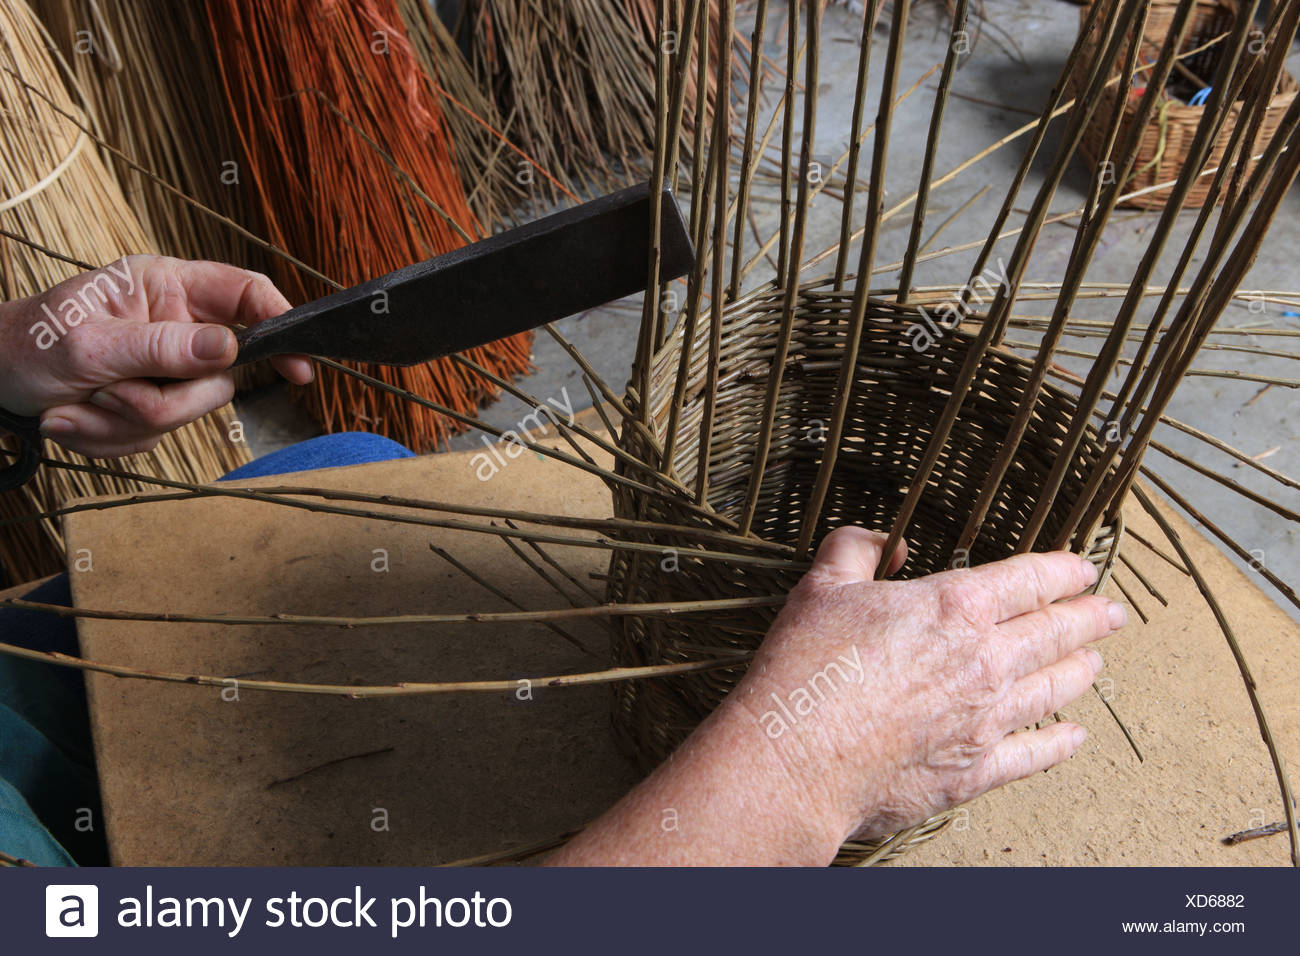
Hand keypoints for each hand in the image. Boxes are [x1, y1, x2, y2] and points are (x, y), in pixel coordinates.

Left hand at [0, 255, 311, 457]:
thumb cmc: (29, 344)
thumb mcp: (93, 344)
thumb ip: (162, 347)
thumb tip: (229, 347)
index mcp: (165, 287)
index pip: (245, 293)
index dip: (280, 323)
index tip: (298, 364)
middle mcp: (173, 326)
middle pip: (218, 377)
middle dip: (164, 401)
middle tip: (111, 395)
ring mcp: (162, 369)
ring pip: (186, 415)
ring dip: (126, 423)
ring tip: (79, 406)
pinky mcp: (147, 404)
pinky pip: (155, 437)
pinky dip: (111, 438)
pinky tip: (75, 418)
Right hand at [729, 527, 1123, 845]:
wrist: (794, 756)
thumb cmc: (804, 669)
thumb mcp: (821, 587)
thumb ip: (857, 550)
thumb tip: (888, 541)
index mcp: (953, 607)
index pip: (1029, 580)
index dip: (1064, 571)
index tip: (1083, 570)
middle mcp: (984, 661)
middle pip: (1056, 633)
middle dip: (1089, 619)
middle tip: (1111, 614)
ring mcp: (986, 720)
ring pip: (1054, 689)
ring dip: (1080, 672)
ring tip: (1095, 662)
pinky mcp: (974, 771)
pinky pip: (1034, 755)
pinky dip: (1060, 743)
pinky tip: (1073, 736)